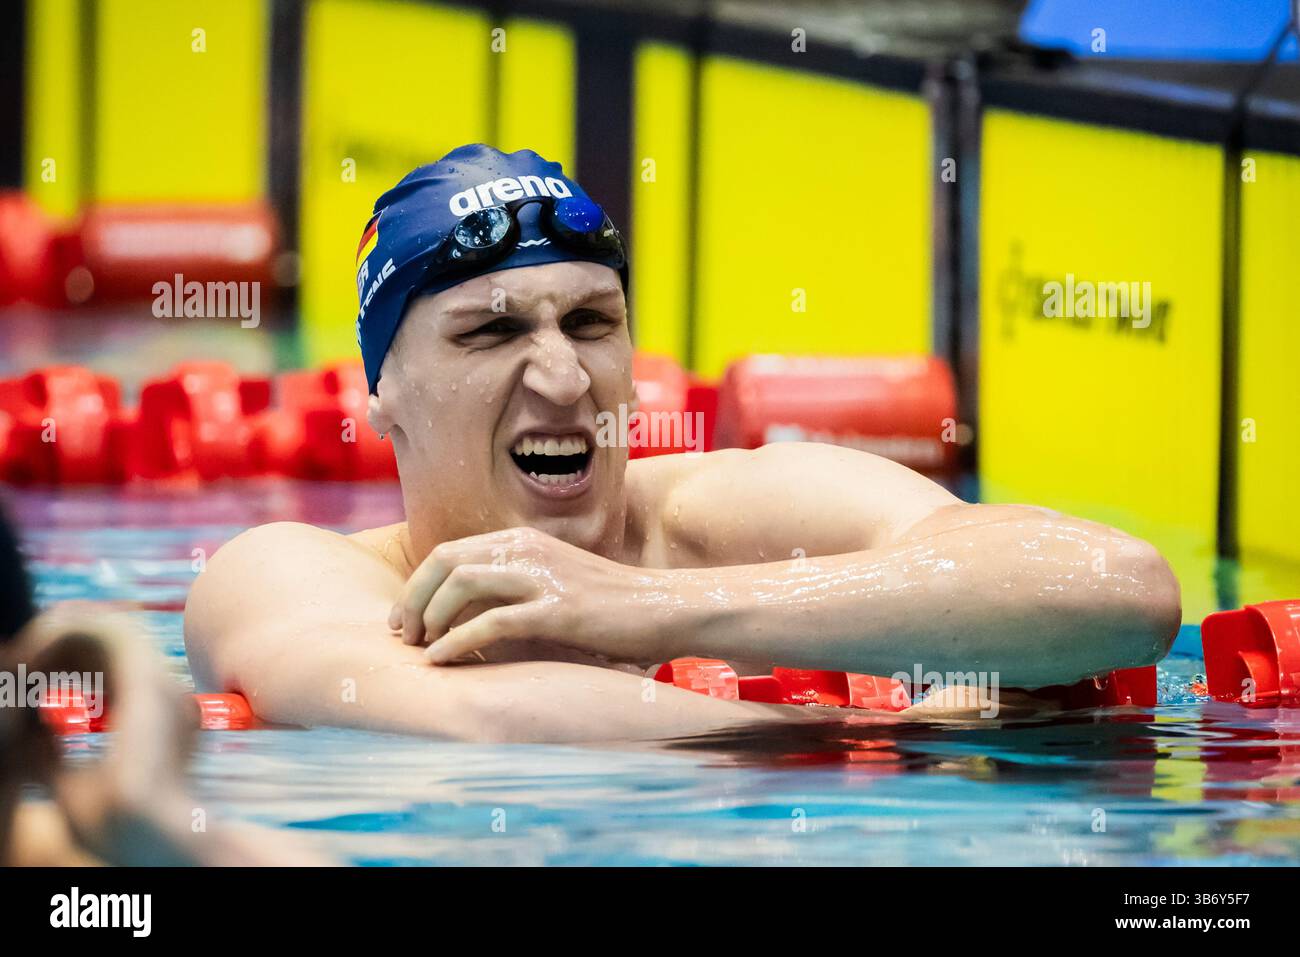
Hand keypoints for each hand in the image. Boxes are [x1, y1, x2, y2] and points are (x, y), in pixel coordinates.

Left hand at [388, 526, 667, 665]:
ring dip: (430, 618)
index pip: (449, 552)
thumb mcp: (556, 581)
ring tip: (420, 648)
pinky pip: (491, 622)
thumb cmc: (612, 605)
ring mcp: (542, 577)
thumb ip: (517, 584)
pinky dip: (458, 642)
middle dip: (413, 599)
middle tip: (402, 635)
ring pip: (461, 585)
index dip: (417, 585)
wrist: (666, 607)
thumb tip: (470, 611)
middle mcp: (527, 550)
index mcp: (524, 542)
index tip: (406, 618)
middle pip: (444, 562)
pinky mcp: (557, 610)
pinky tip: (443, 660)